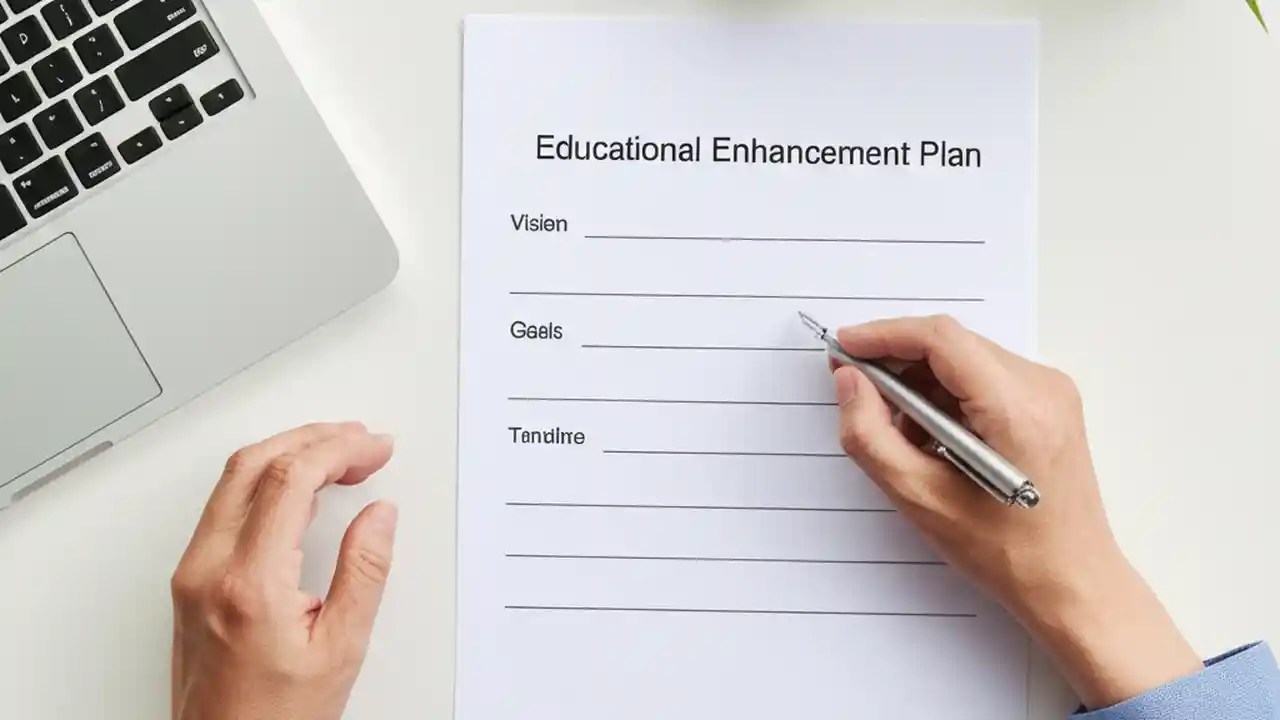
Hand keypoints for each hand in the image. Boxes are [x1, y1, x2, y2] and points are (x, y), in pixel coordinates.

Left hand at [170, 423, 397, 719]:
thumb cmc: (275, 718)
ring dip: (288, 454)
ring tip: (338, 456)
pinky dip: (268, 482)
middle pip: (254, 465)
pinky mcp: (189, 581)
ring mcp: (191, 573)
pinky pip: (225, 507)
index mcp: (249, 583)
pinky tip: (302, 489)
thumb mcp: (341, 649)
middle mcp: (207, 570)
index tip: (373, 448)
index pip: (289, 480)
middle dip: (313, 438)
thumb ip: (364, 573)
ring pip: (234, 480)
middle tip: (360, 441)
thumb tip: (378, 516)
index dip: (338, 449)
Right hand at [831, 316, 1200, 709]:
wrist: (1072, 582)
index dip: (884, 336)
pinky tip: (931, 437)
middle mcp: (1042, 388)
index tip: (844, 347)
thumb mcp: (921, 499)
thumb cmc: (1007, 553)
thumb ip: (871, 436)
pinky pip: (984, 377)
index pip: (941, 340)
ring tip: (898, 431)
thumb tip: (850, 382)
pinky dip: (947, 395)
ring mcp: (1051, 393)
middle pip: (952, 344)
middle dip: (898, 361)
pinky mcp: (1049, 404)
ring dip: (922, 382)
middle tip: (856, 389)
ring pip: (965, 359)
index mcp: (1016, 410)